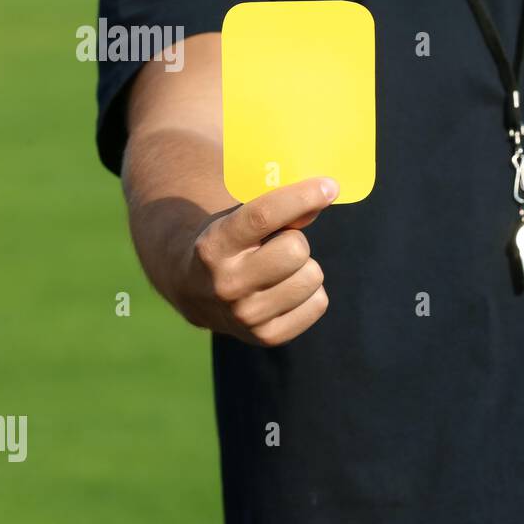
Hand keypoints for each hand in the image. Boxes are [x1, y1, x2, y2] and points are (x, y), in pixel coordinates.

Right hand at [174, 177, 338, 346]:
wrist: (194, 290)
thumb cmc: (229, 243)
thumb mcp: (238, 217)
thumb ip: (279, 206)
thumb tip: (325, 195)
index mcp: (214, 246)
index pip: (264, 216)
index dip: (301, 197)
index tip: (329, 186)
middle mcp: (226, 284)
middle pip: (296, 250)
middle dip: (296, 241)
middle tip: (280, 244)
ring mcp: (245, 315)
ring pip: (312, 276)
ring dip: (305, 267)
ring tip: (280, 269)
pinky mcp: (266, 337)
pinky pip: (318, 303)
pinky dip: (311, 292)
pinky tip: (286, 289)